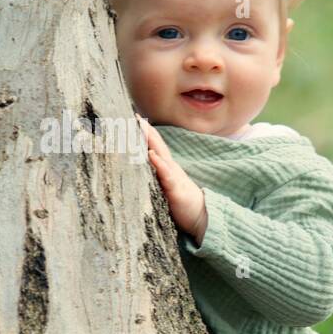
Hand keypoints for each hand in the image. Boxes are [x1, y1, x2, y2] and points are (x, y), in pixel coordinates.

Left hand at [137, 116, 207, 244]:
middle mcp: (169, 168)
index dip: (144, 132)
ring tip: (141, 127)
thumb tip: (135, 169)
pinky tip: (152, 155)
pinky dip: (159, 163)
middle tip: (134, 116)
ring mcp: (173, 177)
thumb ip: (153, 176)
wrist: (200, 217)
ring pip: (161, 155)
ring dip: (151, 140)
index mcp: (165, 167)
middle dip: (146, 130)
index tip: (131, 118)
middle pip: (157, 145)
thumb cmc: (179, 201)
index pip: (154, 146)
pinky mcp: (176, 190)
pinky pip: (167, 174)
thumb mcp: (163, 186)